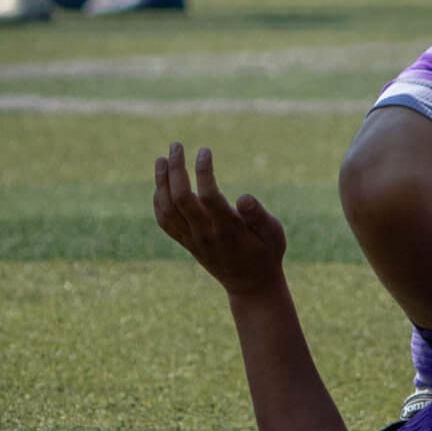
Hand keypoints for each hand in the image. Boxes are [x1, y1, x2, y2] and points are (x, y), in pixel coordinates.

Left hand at [152, 143, 286, 296]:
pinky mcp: (187, 243)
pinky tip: (160, 184)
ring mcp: (193, 240)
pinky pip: (165, 222)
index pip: (209, 196)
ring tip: (161, 159)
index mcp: (229, 229)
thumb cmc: (266, 253)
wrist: (251, 285)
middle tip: (176, 145)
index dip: (204, 171)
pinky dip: (158, 202)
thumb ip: (258, 215)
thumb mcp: (273, 234)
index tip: (204, 150)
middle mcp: (205, 235)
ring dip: (161, 183)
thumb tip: (244, 196)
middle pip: (181, 199)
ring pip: (168, 210)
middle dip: (176, 169)